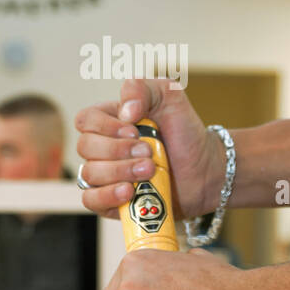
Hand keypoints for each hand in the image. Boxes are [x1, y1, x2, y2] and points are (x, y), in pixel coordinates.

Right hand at [74, 77, 223, 222]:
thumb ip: (142, 88)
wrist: (204, 168)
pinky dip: (108, 195)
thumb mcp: (169, 97)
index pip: (85, 120)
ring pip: (89, 174)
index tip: (134, 130)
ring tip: (149, 170)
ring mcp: (104, 175)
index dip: (105, 126)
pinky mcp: (110, 200)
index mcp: (109, 120)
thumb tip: (125, 111)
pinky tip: (129, 191)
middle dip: (118, 150)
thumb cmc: (184, 131)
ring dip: (120, 172)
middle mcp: (102, 147)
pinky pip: (91, 200)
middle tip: (148, 152)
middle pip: (85, 147)